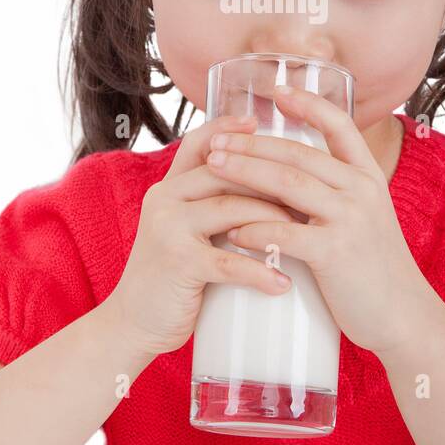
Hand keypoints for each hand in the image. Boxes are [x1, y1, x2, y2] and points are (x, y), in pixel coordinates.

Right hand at [109, 112, 298, 359]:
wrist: (133, 323)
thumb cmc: (173, 278)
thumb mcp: (185, 232)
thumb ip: (211, 209)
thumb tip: (269, 193)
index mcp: (169, 188)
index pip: (200, 144)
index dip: (229, 127)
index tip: (262, 121)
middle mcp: (165, 199)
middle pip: (226, 171)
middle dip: (272, 178)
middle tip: (311, 191)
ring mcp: (169, 228)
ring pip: (232, 208)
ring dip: (275, 220)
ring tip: (307, 232)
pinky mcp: (178, 262)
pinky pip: (229, 261)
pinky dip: (260, 272)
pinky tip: (283, 283)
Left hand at [204, 85, 425, 358]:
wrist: (403, 316)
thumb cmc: (374, 270)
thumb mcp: (365, 218)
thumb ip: (336, 195)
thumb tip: (291, 176)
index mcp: (368, 176)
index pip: (339, 125)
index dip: (307, 104)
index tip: (276, 90)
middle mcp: (362, 189)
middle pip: (298, 153)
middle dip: (252, 142)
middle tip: (216, 140)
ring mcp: (350, 218)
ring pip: (288, 182)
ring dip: (245, 171)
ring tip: (213, 167)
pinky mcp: (336, 252)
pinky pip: (286, 232)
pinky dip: (255, 229)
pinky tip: (232, 230)